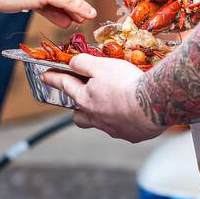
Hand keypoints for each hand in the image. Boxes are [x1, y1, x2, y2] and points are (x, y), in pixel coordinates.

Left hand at [43, 53, 163, 142]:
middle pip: (79, 115)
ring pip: (99, 123)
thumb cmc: (126, 84)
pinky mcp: (131, 135)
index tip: (45, 76)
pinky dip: (124, 121)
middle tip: (83, 97)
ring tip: (110, 104)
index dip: (54, 79)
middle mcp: (96, 117)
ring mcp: (113, 128)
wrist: (154, 103)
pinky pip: (122, 129)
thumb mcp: (101, 65)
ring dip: (101, 114)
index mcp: (85, 99)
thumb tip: (73, 63)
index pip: (65, 86)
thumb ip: (83, 63)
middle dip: (78, 107)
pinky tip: (133, 112)